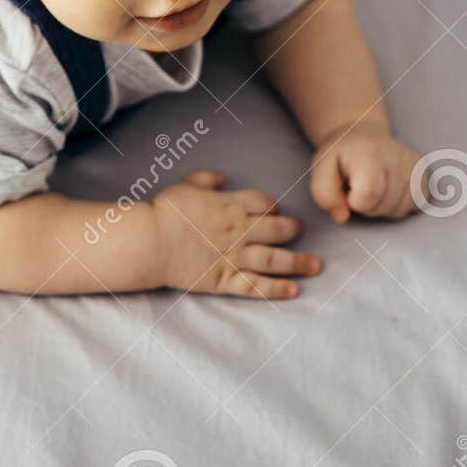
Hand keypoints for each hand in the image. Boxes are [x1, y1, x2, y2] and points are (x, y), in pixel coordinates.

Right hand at [151, 170, 318, 298]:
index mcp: (230, 205)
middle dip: (293, 229)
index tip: (276, 210)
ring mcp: (234, 257)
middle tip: (301, 231)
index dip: (273, 205)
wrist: (151, 241)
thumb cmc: (165, 211)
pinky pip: (255, 286)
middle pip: (276, 229)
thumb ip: (206, 178)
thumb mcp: (185, 184)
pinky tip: (294, 290)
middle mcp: (239, 231)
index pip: (263, 202)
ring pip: (274, 259)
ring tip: (316, 266)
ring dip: (298, 262)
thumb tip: (224, 176)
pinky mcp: (225, 280)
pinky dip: (276, 289)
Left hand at [310, 121, 421, 222]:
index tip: (348, 192)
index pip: (370, 194)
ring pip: (401, 209)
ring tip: (374, 188)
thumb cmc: (340, 156)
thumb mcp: (320, 170)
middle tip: (359, 188)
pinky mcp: (424, 174)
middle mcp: (397, 157)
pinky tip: (389, 189)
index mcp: (368, 153)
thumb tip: (341, 217)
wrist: (362, 135)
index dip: (355, 202)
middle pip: (385, 205)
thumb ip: (324, 195)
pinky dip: (400, 204)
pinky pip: (416, 205)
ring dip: (384, 208)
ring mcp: (414, 165)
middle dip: (367, 207)